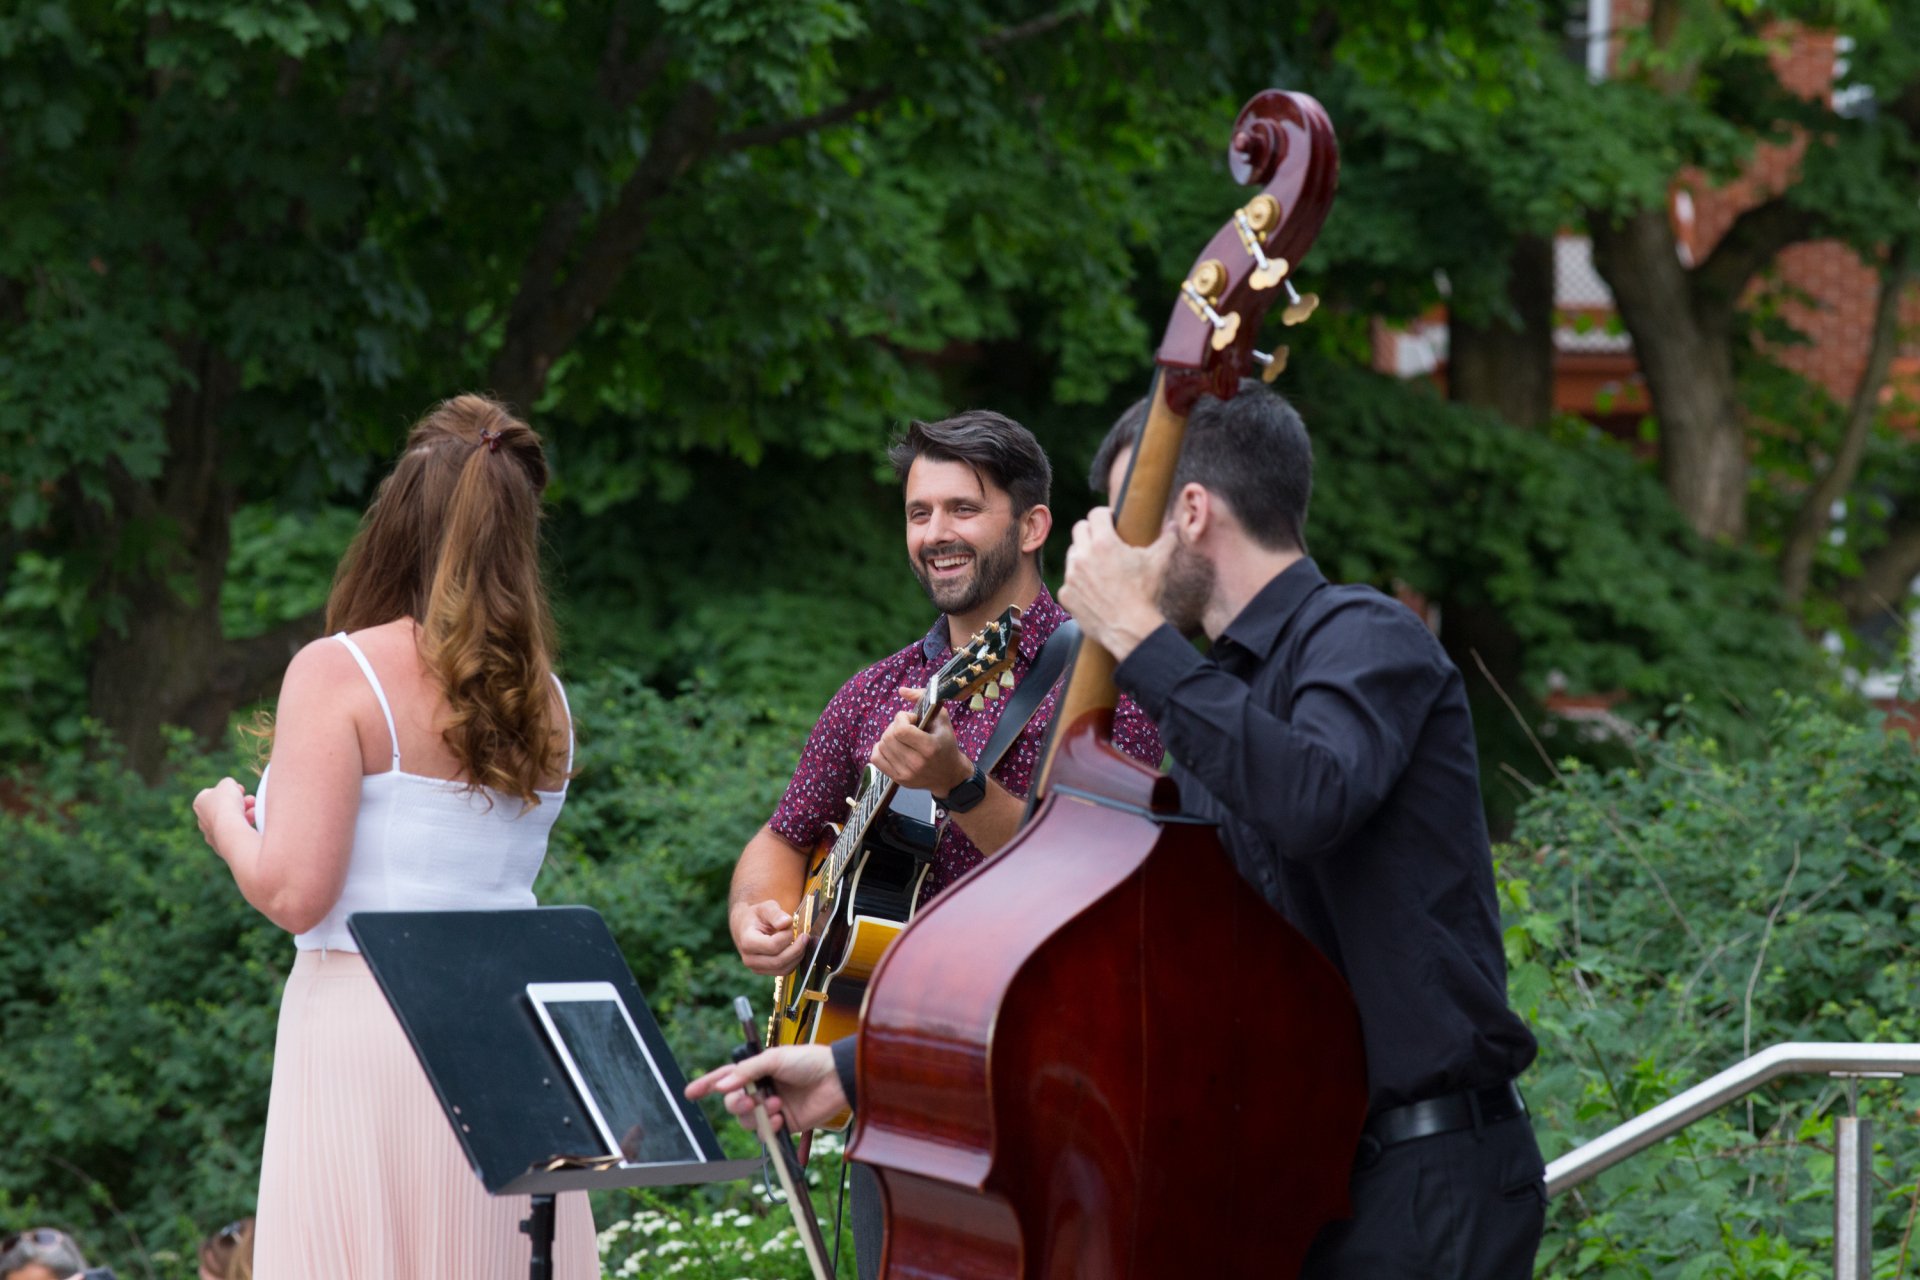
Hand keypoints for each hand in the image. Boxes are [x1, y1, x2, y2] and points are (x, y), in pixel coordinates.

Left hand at [192, 777, 249, 859]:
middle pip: (224, 807)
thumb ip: (228, 783)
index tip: (240, 790)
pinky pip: (235, 833)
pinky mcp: (222, 846)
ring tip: (255, 811)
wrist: (229, 829)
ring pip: (231, 820)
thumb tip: (230, 787)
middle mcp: (202, 820)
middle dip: (240, 802)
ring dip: (245, 813)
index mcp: (199, 803)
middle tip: (251, 800)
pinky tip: (254, 822)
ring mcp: (211, 834)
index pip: (213, 793)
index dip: (228, 790)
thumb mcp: (228, 783)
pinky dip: (245, 826)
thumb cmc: (226, 804)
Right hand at [685, 1044, 845, 1133]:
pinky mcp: (785, 1124)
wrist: (836, 1078)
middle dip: (737, 1104)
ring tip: (776, 1103)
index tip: (690, 1093)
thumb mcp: (775, 1058)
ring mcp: (771, 1107)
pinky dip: (769, 1126)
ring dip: (757, 1114)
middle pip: (733, 1103)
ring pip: (747, 1120)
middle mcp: (761, 1089)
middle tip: (750, 1100)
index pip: (726, 1078)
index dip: (707, 1085)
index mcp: (757, 1070)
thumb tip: (722, 1085)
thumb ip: (747, 1072)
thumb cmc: (808, 1060)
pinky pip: (764, 1132)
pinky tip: (781, 1116)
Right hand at [731, 899, 808, 975]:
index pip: (772, 945)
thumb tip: (786, 922)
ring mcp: (756, 968)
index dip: (787, 936)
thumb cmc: (757, 916)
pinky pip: (784, 971)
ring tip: (802, 942)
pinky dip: (794, 961)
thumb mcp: (766, 908)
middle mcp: (749, 958)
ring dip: (797, 956)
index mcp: (747, 941)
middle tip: (805, 936)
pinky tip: (796, 949)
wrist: (746, 926)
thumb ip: (776, 914)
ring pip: (783, 969)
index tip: (791, 926)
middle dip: (796, 949)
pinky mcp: (765, 971)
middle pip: (779, 961)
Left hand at [869, 691, 971, 795]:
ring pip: (881, 745)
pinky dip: (880, 748)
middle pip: (889, 736)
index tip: (912, 719)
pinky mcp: (897, 779)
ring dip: (889, 736)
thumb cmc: (946, 743)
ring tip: (902, 738)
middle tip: (907, 728)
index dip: (902, 718)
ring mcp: (905, 773)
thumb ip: (923, 698)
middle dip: (895, 726)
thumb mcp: (942, 718)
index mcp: (929, 747)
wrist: (949, 775)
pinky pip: (875, 758)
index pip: (901, 730)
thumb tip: (901, 690)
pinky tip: (892, 747)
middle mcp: (916, 763)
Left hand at [1060, 507, 1173, 662]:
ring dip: (1083, 555)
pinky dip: (1079, 582)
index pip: (1096, 514)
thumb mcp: (1159, 563)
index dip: (1105, 514)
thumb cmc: (1145, 594)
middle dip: (1092, 531)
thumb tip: (1173, 526)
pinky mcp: (1066, 594)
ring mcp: (1071, 576)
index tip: (1111, 520)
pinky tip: (1094, 589)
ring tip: (1100, 566)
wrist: (1131, 629)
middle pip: (1079, 529)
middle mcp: (1082, 556)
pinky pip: (1069, 581)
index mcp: (1103, 543)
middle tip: (1104, 540)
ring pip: (1072, 554)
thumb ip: (1166, 540)